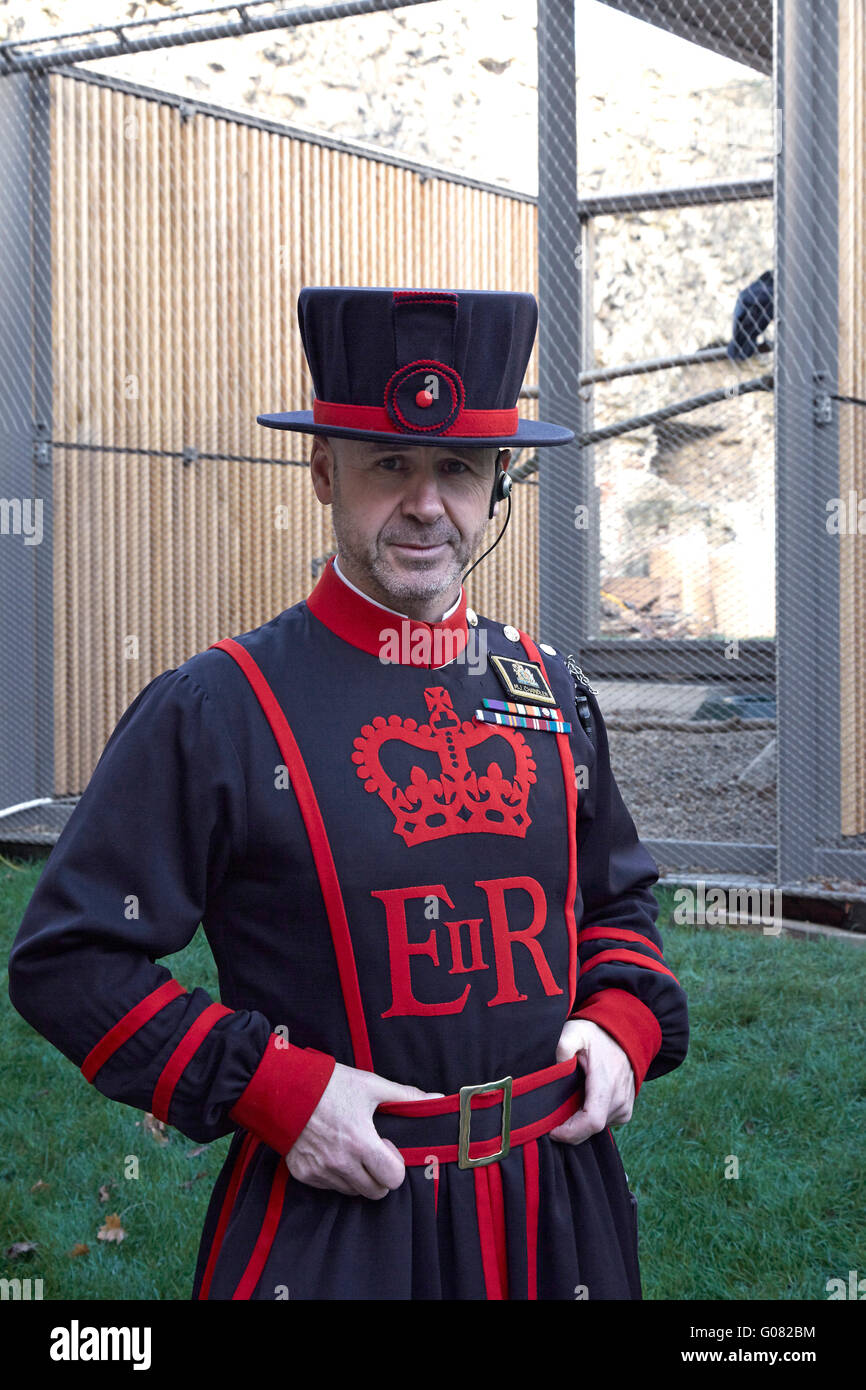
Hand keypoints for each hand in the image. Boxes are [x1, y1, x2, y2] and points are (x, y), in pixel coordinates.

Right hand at [285, 1061, 443, 1198]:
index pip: (393, 1179)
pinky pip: (329, 1186)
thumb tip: (437, 1099)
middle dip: (379, 1175)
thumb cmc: (329, 1084)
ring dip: (357, 1176)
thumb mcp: (370, 1085)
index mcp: (361, 1143)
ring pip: (352, 1191)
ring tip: (349, 1147)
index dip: (394, 1164)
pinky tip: (329, 1149)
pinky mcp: (303, 1174)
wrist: (282, 1087)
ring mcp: (320, 1171)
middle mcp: (341, 1163)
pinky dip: (334, 1174)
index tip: (385, 1146)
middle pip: (375, 1192)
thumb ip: (406, 1097)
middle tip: (370, 1149)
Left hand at [549, 1019, 634, 1145]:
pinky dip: (588, 1119)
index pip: (591, 1122)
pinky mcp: (625, 1112)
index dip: (570, 1132)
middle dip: (569, 1129)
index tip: (551, 1130)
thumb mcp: (576, 1032)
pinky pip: (603, 1124)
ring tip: (566, 1103)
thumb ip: (563, 1045)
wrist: (624, 1036)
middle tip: (551, 1118)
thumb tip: (555, 1067)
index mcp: (606, 1084)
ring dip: (578, 1124)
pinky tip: (582, 1102)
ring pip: (595, 1129)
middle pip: (590, 1130)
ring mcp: (624, 1108)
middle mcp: (619, 1100)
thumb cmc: (597, 1035)